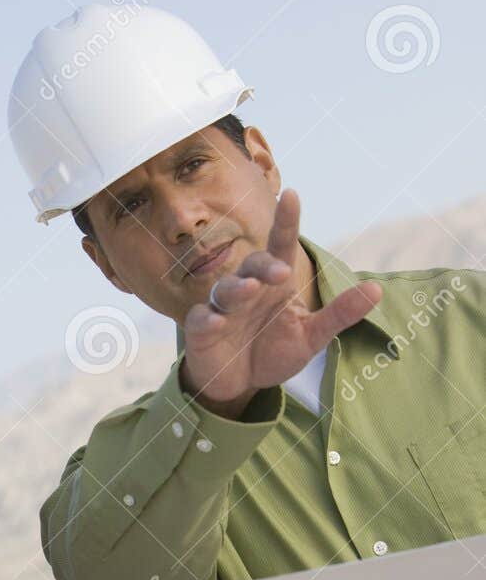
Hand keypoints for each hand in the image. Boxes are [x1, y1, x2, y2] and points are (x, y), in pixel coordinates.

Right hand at [180, 189, 381, 412]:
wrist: (240, 384)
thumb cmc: (273, 351)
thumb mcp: (312, 336)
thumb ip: (340, 313)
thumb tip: (377, 290)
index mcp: (276, 284)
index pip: (282, 245)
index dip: (286, 221)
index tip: (292, 195)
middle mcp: (249, 289)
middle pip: (253, 265)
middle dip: (264, 265)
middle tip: (281, 271)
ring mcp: (223, 309)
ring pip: (226, 288)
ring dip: (237, 288)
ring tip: (250, 290)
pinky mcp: (202, 331)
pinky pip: (201, 319)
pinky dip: (207, 319)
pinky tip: (216, 322)